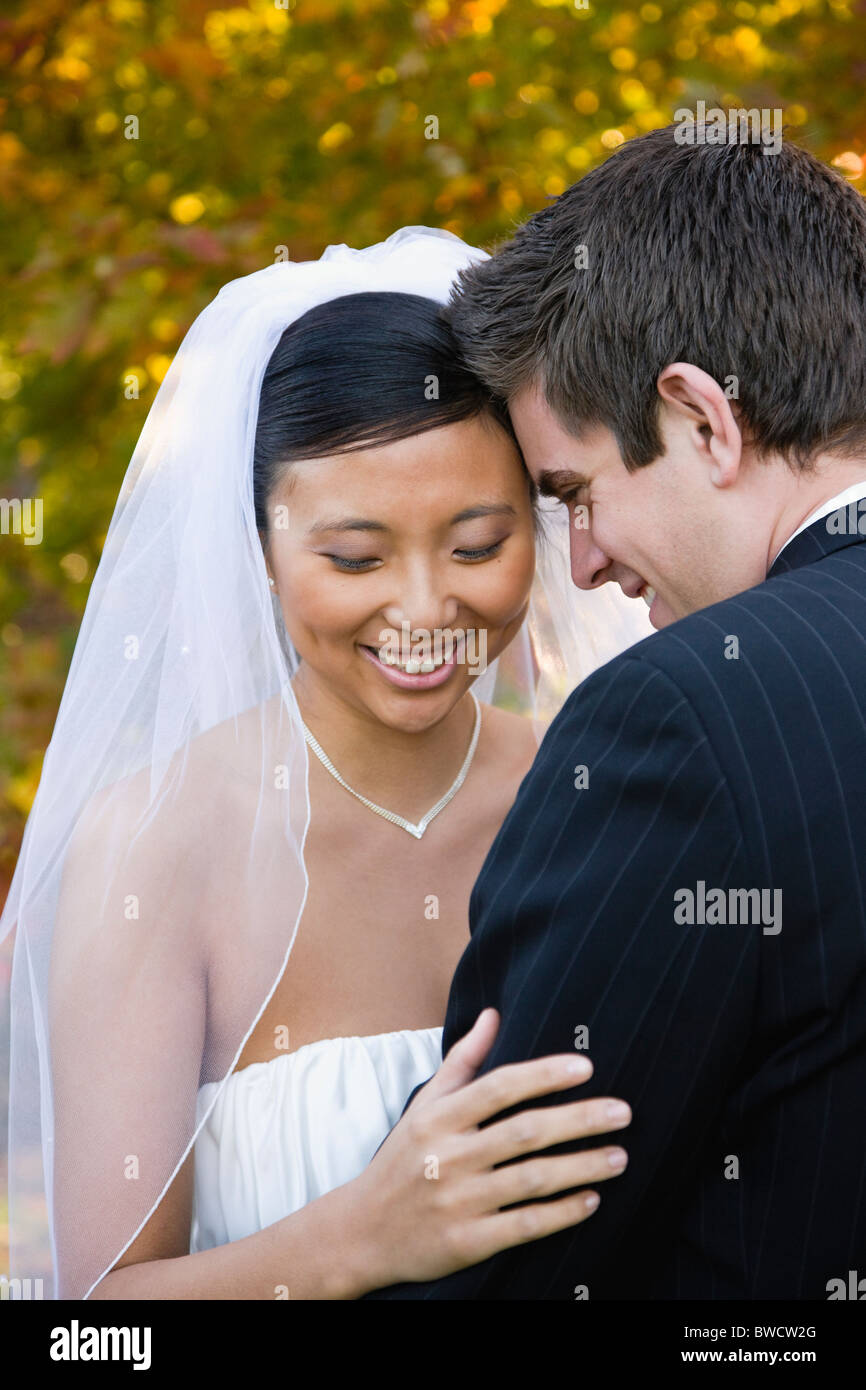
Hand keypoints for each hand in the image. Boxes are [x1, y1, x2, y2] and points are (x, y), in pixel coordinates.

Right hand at [352, 1007, 630, 1289]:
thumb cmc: (403, 1159)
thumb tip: (494, 1013)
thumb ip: (463, 1060)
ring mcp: (458, 1201)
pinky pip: (525, 1225)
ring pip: (532, 1179)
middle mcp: (449, 1156)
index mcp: (438, 1118)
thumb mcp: (424, 1105)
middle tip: (623, 1111)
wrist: (361, 1231)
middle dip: (579, 1119)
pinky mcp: (466, 1242)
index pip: (499, 1086)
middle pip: (525, 1132)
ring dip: (582, 1167)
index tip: (586, 1066)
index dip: (544, 1074)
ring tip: (619, 1156)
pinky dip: (562, 1212)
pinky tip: (592, 1200)